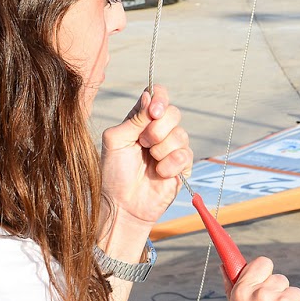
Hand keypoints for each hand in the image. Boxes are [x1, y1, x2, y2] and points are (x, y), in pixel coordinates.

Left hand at [101, 85, 191, 229]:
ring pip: (181, 134)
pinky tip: (160, 174)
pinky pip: (185, 155)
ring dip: (161, 150)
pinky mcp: (182, 166)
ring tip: (150, 162)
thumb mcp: (116, 140)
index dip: (160, 99)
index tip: (153, 111)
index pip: (157, 97)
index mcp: (140, 121)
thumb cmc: (113, 173)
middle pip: (173, 113)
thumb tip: (149, 95)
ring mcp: (172, 148)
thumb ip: (133, 118)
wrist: (123, 204)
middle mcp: (158, 131)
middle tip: (143, 144)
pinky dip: (170, 165)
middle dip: (158, 129)